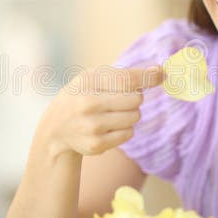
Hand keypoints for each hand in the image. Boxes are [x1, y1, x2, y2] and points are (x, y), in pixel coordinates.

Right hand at [40, 66, 164, 158]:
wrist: (55, 127)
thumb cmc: (82, 96)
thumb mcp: (94, 78)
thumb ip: (125, 74)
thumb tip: (160, 72)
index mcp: (88, 82)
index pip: (126, 79)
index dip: (148, 77)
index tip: (161, 74)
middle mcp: (88, 104)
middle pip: (136, 100)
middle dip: (135, 98)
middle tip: (122, 98)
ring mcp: (92, 126)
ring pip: (134, 117)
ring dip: (130, 114)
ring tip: (113, 112)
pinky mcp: (97, 144)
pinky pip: (128, 134)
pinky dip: (124, 129)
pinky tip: (109, 126)